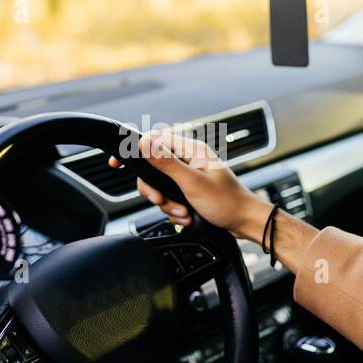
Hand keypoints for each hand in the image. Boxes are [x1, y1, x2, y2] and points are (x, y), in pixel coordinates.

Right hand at [109, 130, 271, 242]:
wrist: (245, 222)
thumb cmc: (227, 201)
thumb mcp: (192, 182)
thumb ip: (166, 163)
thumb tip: (143, 143)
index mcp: (190, 150)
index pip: (153, 140)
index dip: (133, 150)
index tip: (117, 163)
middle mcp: (188, 159)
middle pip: (153, 169)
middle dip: (156, 191)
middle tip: (162, 201)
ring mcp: (188, 175)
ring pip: (160, 187)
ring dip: (168, 204)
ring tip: (185, 213)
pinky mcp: (189, 190)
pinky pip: (170, 198)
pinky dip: (176, 210)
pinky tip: (188, 216)